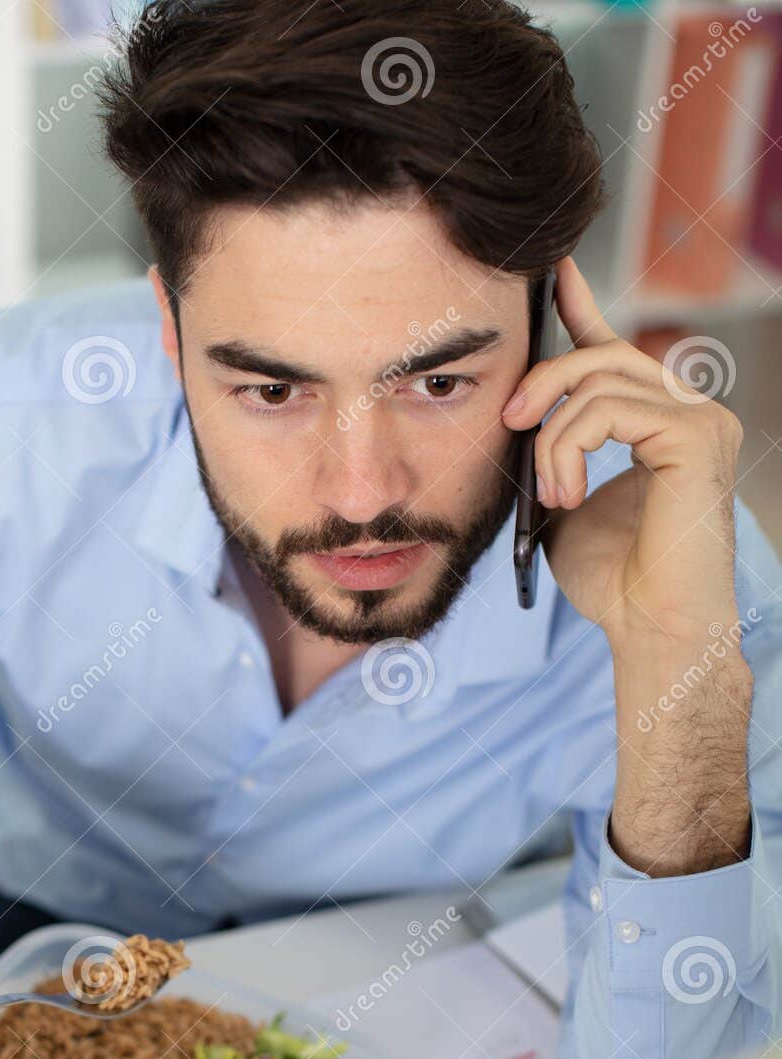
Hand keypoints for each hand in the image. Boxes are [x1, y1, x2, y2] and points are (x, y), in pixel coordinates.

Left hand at [502, 256, 743, 652]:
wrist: (651, 630)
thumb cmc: (614, 583)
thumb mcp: (564, 507)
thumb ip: (553, 456)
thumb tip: (518, 419)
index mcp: (661, 423)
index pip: (616, 350)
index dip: (581, 308)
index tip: (549, 274)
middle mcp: (691, 413)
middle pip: (602, 356)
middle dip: (544, 380)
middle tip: (510, 420)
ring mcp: (701, 421)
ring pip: (600, 382)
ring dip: (553, 436)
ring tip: (552, 492)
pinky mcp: (698, 437)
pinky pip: (612, 410)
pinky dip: (572, 447)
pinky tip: (568, 491)